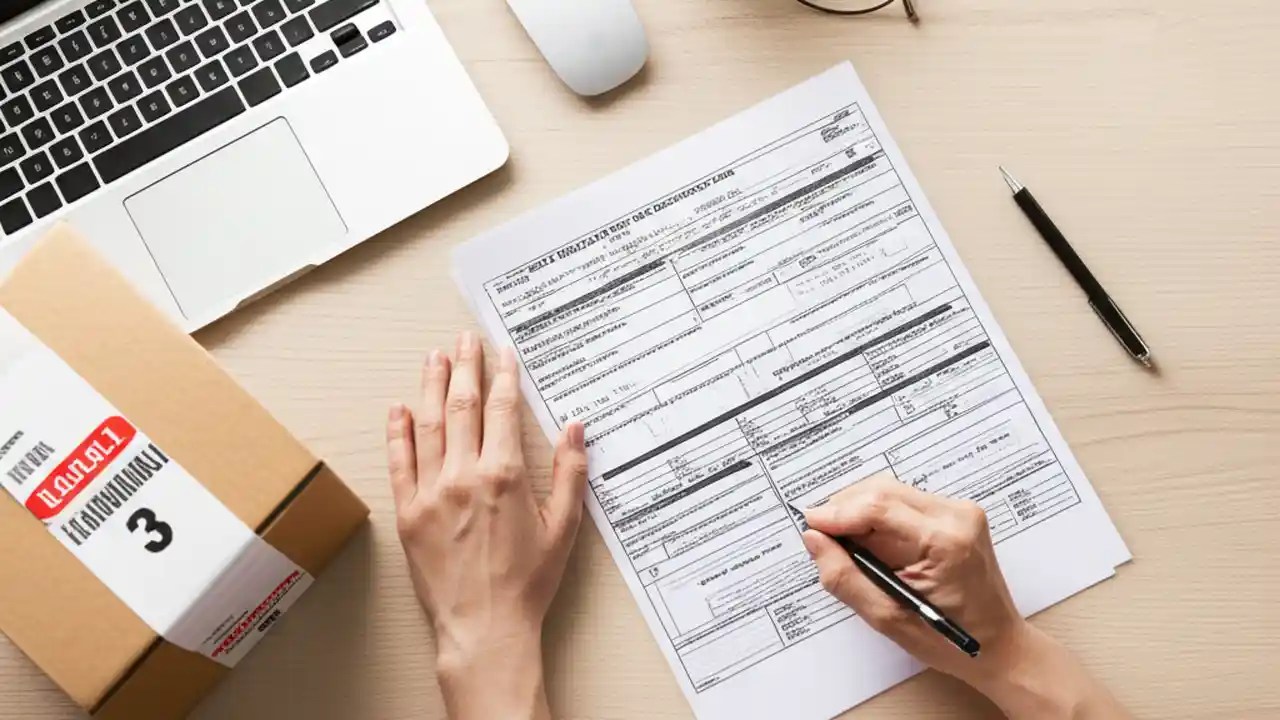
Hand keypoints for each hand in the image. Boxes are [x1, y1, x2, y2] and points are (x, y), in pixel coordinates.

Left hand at [385, 333, 587, 719]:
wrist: (485, 628)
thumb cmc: (527, 583)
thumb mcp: (563, 528)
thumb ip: (569, 474)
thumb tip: (577, 430)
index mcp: (504, 475)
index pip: (501, 410)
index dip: (503, 376)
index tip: (502, 353)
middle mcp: (463, 476)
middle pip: (462, 406)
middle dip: (465, 367)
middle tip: (464, 339)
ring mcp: (431, 493)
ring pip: (428, 425)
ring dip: (431, 387)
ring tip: (434, 358)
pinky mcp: (408, 513)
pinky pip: (400, 462)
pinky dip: (398, 432)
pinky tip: (398, 409)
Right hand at [802, 474, 1128, 718]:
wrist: (998, 645)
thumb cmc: (951, 640)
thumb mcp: (887, 618)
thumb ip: (845, 577)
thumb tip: (814, 540)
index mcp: (945, 540)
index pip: (877, 506)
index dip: (836, 513)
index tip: (809, 526)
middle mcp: (956, 515)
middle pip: (881, 490)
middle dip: (844, 510)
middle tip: (824, 540)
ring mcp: (959, 511)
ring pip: (889, 492)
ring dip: (859, 512)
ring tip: (849, 548)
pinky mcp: (955, 513)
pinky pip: (903, 502)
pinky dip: (878, 517)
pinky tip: (873, 545)